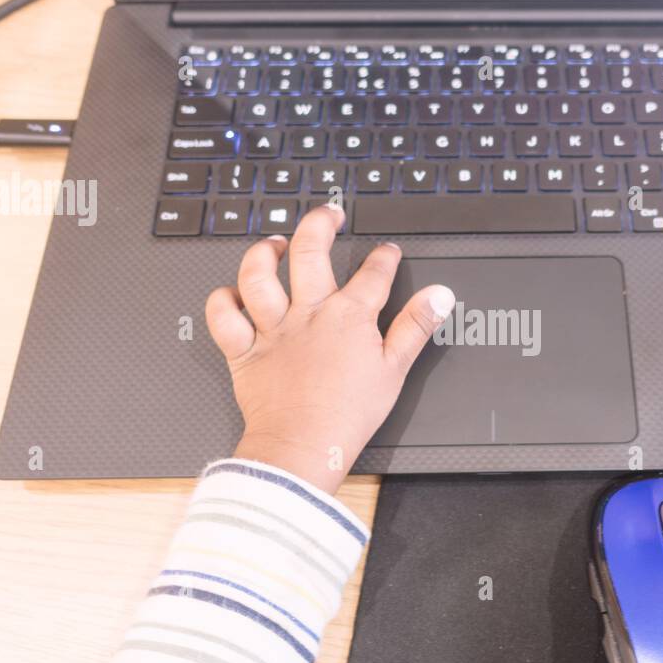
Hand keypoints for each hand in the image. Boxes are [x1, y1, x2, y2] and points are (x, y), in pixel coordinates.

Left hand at [205, 205, 453, 494]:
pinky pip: (223, 316)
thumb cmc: (347, 416)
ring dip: (264, 253)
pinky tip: (231, 293)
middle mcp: (308, 314)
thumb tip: (440, 296)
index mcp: (349, 318)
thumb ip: (416, 326)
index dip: (384, 257)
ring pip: (258, 274)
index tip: (387, 251)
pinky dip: (222, 300)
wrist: (303, 448)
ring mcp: (273, 330)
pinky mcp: (245, 351)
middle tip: (329, 214)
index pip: (373, 273)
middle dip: (320, 224)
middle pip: (310, 252)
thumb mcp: (395, 370)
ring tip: (274, 244)